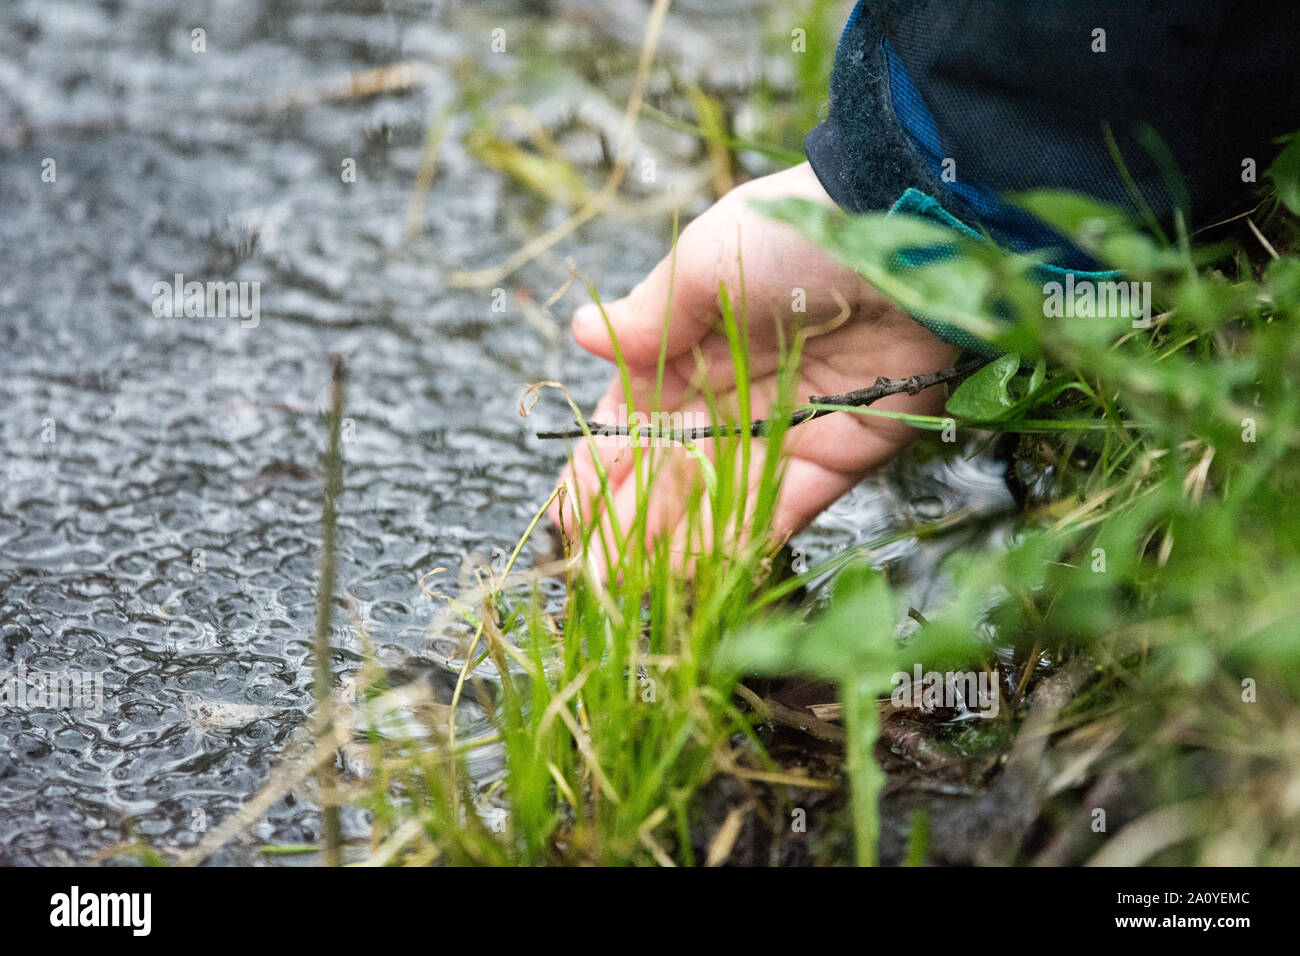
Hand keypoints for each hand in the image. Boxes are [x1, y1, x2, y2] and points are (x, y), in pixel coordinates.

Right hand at [550, 163, 956, 572]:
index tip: (568, 516)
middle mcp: (730, 396)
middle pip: (670, 474)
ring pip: (719, 501)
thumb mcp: (706, 263)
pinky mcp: (839, 453)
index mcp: (689, 350)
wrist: (907, 235)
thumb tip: (580, 335)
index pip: (631, 424)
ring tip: (639, 589)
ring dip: (676, 544)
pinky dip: (743, 539)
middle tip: (594, 577)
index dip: (598, 470)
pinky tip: (702, 572)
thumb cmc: (794, 232)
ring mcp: (784, 429)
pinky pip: (784, 506)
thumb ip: (648, 316)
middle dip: (629, 525)